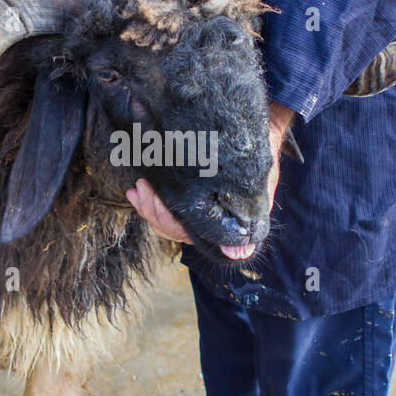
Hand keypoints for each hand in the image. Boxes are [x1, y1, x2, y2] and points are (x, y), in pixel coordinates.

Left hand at [126, 101, 297, 243]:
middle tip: (141, 188)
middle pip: (170, 228)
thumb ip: (250, 214)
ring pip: (163, 222)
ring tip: (137, 189)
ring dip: (147, 206)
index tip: (156, 201)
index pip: (188, 233)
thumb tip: (240, 253)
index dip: (168, 221)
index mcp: (220, 228)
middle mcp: (205, 226)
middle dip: (152, 210)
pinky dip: (148, 201)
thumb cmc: (255, 163)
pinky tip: (138, 190)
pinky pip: (161, 210)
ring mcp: (193, 215)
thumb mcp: (259, 185)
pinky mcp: (183, 203)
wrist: (253, 142)